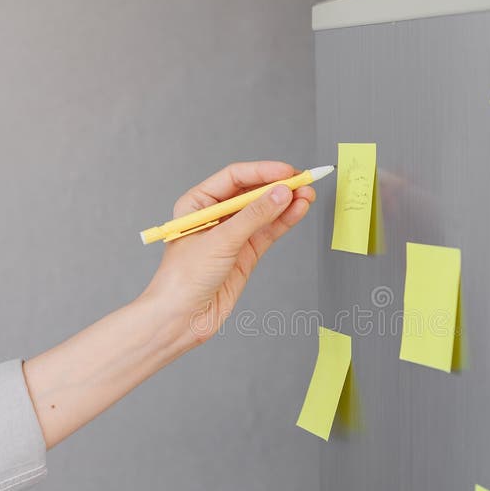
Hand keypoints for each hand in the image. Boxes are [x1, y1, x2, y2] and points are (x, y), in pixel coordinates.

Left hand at [142, 161, 314, 341]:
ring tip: (308, 195)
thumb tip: (281, 193)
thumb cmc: (184, 278)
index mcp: (198, 203)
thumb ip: (253, 216)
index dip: (262, 172)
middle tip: (303, 182)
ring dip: (286, 204)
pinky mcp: (245, 255)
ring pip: (264, 213)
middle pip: (252, 193)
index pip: (234, 178)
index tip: (287, 172)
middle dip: (278, 187)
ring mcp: (232, 236)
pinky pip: (268, 232)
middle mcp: (215, 216)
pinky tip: (299, 210)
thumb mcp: (220, 241)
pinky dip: (284, 221)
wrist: (181, 318)